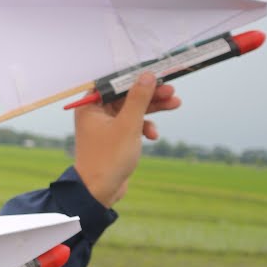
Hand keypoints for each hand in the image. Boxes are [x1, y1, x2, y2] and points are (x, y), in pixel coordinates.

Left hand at [73, 72, 181, 206]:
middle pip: (127, 96)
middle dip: (151, 94)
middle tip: (172, 91)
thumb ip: (139, 99)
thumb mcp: (128, 125)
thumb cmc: (108, 158)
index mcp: (90, 106)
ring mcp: (105, 126)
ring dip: (153, 109)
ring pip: (133, 110)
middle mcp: (95, 113)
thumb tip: (147, 75)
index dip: (138, 78)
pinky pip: (132, 125)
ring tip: (175, 105)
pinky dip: (144, 127)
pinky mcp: (114, 138)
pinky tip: (153, 135)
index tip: (159, 74)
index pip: (116, 83)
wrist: (99, 191)